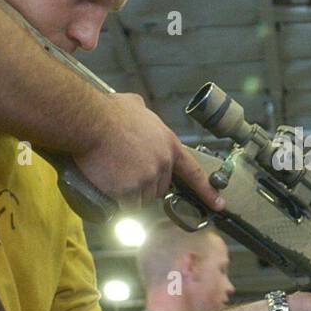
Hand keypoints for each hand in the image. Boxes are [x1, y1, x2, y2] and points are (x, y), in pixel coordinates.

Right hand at [74, 92, 224, 210]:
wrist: (91, 121)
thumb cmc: (109, 111)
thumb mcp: (135, 105)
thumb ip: (144, 113)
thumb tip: (139, 110)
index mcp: (169, 145)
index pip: (193, 172)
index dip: (206, 190)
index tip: (219, 204)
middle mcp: (162, 163)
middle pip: (160, 188)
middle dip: (147, 186)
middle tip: (126, 173)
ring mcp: (147, 178)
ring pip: (142, 199)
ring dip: (131, 195)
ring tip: (114, 176)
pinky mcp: (129, 190)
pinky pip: (126, 205)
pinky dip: (118, 202)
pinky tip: (109, 188)